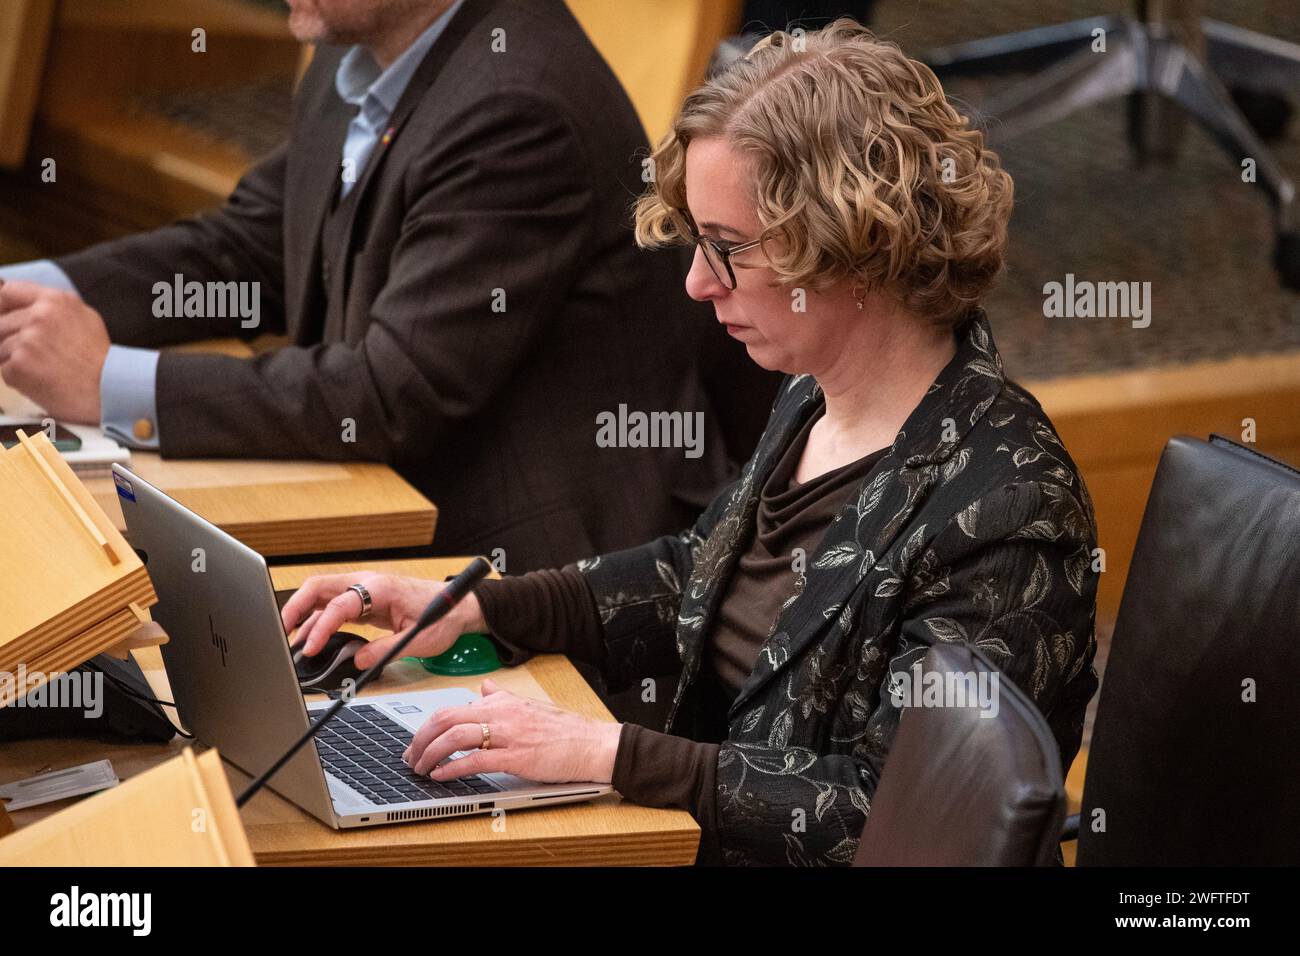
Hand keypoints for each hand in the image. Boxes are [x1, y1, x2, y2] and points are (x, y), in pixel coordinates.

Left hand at [0, 280, 109, 422]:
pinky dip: (18, 377)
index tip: (4, 318)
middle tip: (33, 356)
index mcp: (54, 301)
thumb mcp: (85, 317)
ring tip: (42, 370)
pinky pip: (4, 369)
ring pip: (0, 348)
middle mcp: (37, 317)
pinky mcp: (18, 366)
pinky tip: (40, 380)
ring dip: (15, 360)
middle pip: (2, 324)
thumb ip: (53, 307)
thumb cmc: (100, 358)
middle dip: (11, 339)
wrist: (109, 390)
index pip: (9, 293)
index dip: (3, 307)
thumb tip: (25, 306)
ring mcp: (26, 342)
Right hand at [280, 571, 487, 669]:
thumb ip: (388, 650)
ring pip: (322, 594)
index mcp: (380, 587)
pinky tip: (309, 638)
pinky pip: (332, 606)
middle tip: (281, 633)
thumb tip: (359, 661)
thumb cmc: (444, 614)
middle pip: (319, 586)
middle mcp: (367, 582)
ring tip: (288, 639)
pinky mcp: (363, 600)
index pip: (340, 602)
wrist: (459, 605)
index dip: (321, 626)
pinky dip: (316, 620)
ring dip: (302, 613)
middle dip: (295, 607)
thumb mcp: (421, 639)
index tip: (310, 648)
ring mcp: (363, 589)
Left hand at [403, 677, 621, 784]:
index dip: (427, 727)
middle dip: (420, 739)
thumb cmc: (563, 730)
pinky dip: (452, 769)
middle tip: (411, 756)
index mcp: (502, 701)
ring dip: (431, 754)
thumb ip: (503, 698)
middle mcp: (501, 713)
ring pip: (455, 737)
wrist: (592, 743)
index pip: (452, 709)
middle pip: (446, 719)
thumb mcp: (529, 705)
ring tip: (421, 768)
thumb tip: (484, 689)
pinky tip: (441, 775)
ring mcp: (508, 735)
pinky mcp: (516, 757)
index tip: (417, 742)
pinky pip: (475, 760)